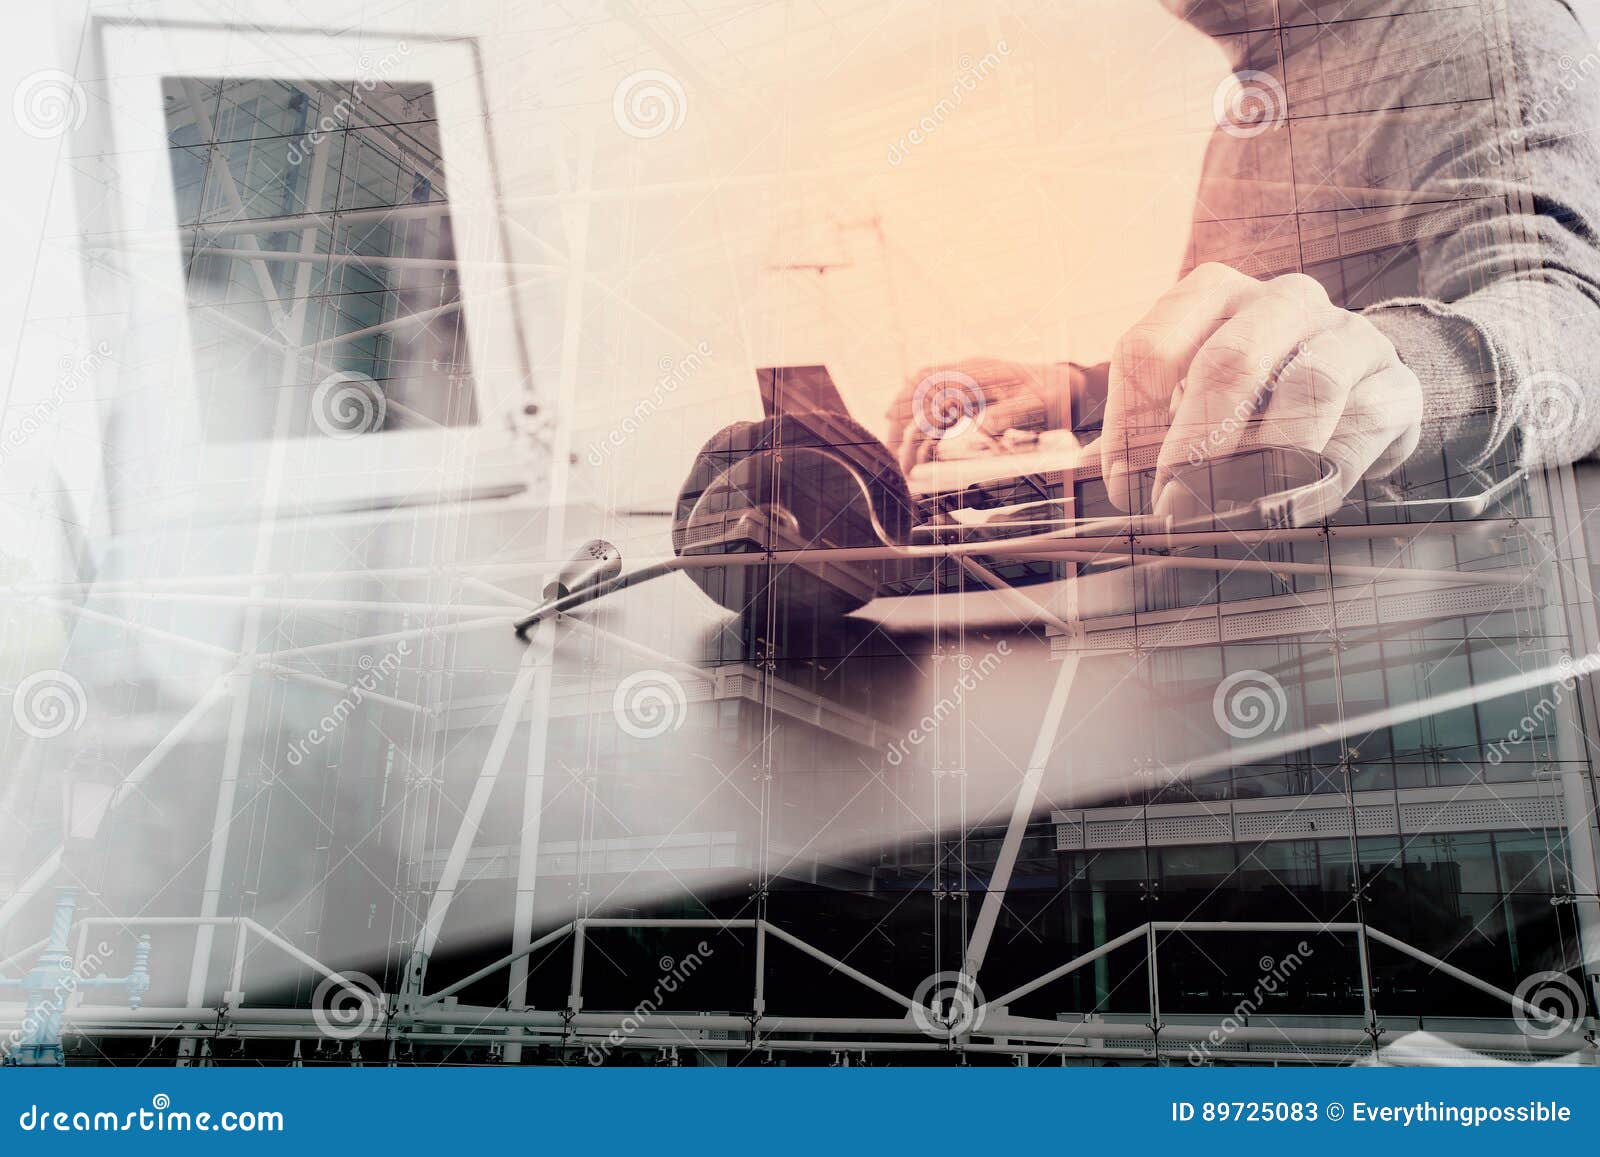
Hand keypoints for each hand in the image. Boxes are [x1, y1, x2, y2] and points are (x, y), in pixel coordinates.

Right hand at [885, 358, 1071, 473]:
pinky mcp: (968, 398)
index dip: (914, 404)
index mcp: (978, 372)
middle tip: (891, 446)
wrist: (1063, 385)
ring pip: (925, 399)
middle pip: (920, 388)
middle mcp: (966, 375)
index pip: (933, 383)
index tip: (902, 430)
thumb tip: (984, 424)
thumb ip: (1011, 413)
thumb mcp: (1036, 405)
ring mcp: (965, 385)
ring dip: (909, 423)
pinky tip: (920, 447)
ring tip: (898, 451)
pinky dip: (925, 428)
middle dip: (901, 415)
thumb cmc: (1051, 394)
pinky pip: (938, 410)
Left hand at [1101, 264, 1422, 517]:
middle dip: (1191, 445)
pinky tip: (1286, 507)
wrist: (1363, 393)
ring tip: (1226, 510)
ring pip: (1306, 389)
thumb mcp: (1191, 397)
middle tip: (1171, 506)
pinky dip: (1317, 478)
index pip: (1149, 347)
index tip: (1126, 485)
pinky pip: (1358, 430)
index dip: (1127, 423)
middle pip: (1227, 361)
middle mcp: (1283, 299)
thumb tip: (1100, 471)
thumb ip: (1144, 428)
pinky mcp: (1395, 383)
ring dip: (1259, 462)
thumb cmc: (1256, 398)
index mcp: (1214, 293)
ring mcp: (1348, 334)